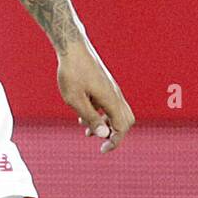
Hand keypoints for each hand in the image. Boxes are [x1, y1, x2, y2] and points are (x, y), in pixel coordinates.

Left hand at [56, 37, 135, 153]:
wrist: (72, 47)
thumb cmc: (71, 73)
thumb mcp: (75, 100)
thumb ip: (90, 117)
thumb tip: (105, 135)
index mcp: (110, 100)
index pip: (121, 127)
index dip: (114, 141)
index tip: (102, 150)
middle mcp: (115, 94)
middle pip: (126, 120)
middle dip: (115, 133)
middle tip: (100, 141)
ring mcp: (111, 88)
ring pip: (117, 112)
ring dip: (105, 124)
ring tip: (85, 131)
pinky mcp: (105, 84)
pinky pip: (109, 104)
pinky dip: (101, 114)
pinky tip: (83, 115)